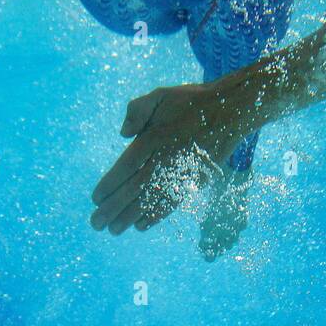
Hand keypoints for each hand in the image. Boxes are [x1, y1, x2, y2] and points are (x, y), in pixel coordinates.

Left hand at [90, 78, 249, 235]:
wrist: (230, 110)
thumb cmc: (192, 101)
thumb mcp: (161, 95)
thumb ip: (138, 110)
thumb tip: (123, 133)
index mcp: (154, 137)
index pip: (126, 166)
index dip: (110, 184)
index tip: (95, 199)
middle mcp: (166, 157)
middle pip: (135, 188)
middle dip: (114, 207)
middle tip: (96, 223)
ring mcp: (181, 170)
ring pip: (152, 199)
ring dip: (131, 216)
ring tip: (114, 230)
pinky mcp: (195, 179)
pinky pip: (173, 201)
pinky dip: (156, 215)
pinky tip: (142, 225)